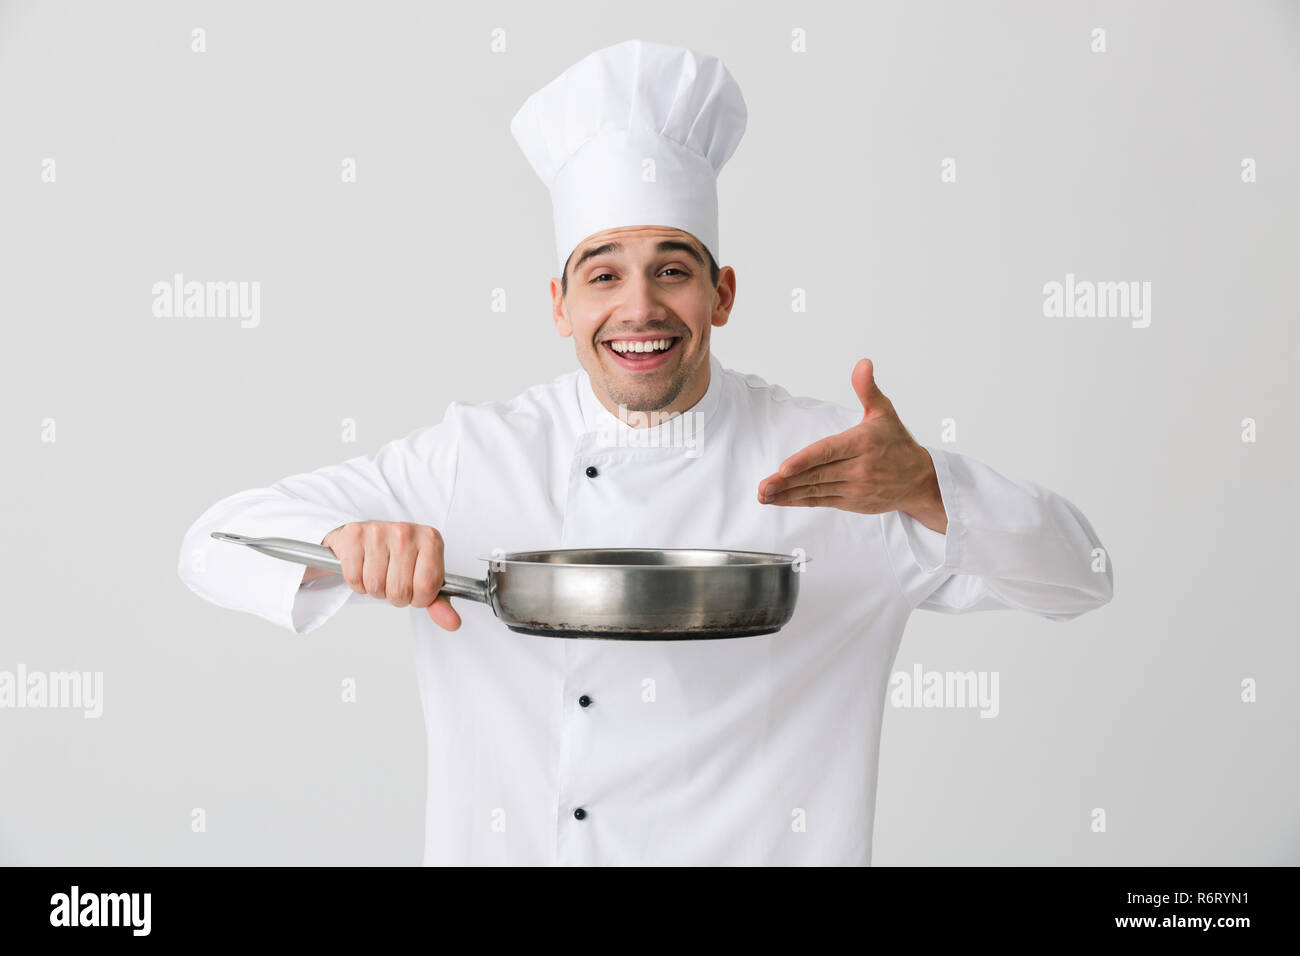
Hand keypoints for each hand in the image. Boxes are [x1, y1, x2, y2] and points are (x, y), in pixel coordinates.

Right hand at [320, 521, 461, 629]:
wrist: (369, 535)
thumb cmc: (402, 557)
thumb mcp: (425, 577)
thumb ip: (439, 602)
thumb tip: (453, 623)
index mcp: (430, 539)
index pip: (427, 586)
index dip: (419, 598)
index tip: (416, 590)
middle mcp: (406, 531)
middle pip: (399, 590)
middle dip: (396, 596)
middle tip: (394, 581)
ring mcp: (379, 531)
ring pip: (376, 586)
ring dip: (376, 590)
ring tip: (380, 574)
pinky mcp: (355, 535)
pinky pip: (355, 578)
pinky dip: (358, 583)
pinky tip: (365, 568)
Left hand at [756, 359, 946, 531]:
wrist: (920, 481)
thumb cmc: (898, 444)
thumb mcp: (884, 412)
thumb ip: (867, 389)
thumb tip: (862, 363)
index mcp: (863, 443)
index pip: (829, 451)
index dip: (805, 460)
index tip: (783, 467)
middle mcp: (859, 468)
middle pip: (817, 475)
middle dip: (787, 482)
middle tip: (762, 487)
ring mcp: (855, 488)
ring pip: (816, 491)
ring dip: (788, 495)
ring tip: (764, 495)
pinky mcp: (852, 503)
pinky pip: (821, 502)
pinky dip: (800, 502)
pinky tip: (780, 500)